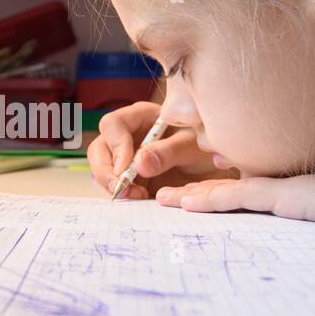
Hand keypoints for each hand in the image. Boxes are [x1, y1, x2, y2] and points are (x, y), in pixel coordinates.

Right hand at [87, 101, 230, 199]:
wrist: (214, 169)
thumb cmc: (206, 148)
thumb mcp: (193, 147)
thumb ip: (169, 152)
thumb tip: (139, 163)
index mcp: (141, 117)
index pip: (113, 125)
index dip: (116, 146)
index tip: (125, 168)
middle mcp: (128, 135)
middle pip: (100, 148)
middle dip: (106, 171)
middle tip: (122, 189)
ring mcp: (126, 158)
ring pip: (103, 169)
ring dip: (114, 185)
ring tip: (138, 195)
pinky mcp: (130, 177)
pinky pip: (116, 186)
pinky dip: (124, 195)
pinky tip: (142, 198)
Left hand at [156, 166, 314, 305]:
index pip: (265, 215)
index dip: (233, 214)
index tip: (206, 224)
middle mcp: (302, 201)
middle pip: (240, 202)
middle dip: (203, 203)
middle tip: (167, 206)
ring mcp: (296, 195)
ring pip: (232, 197)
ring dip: (195, 200)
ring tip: (162, 203)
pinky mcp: (292, 196)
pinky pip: (240, 198)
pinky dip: (209, 201)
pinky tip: (182, 205)